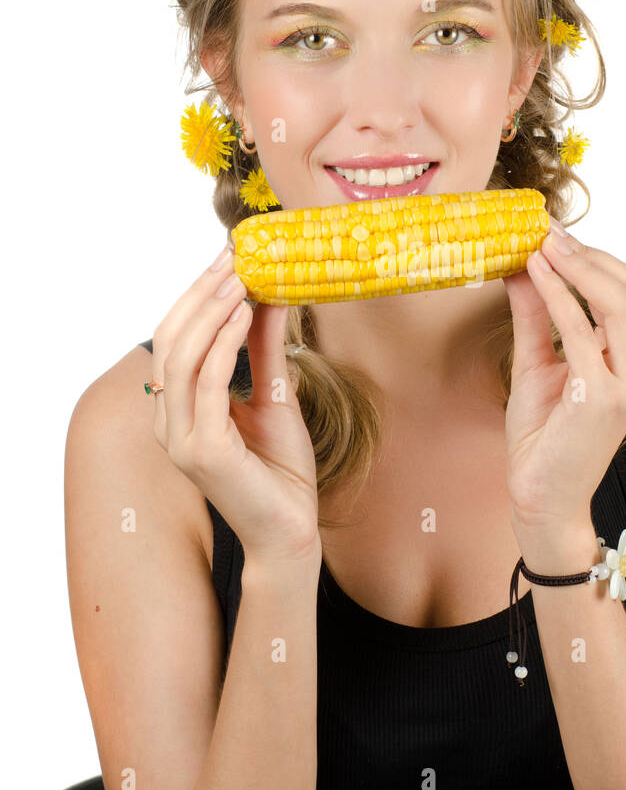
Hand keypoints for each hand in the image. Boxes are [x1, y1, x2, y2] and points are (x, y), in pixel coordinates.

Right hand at [149, 248, 319, 564]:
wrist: (292, 531)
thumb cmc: (281, 470)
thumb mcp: (274, 395)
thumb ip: (265, 349)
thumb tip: (271, 293)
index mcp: (176, 410)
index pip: (172, 338)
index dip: (196, 295)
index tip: (228, 257)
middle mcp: (169, 423)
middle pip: (169, 340)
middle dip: (200, 294)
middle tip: (234, 258)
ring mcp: (181, 440)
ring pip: (181, 357)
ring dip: (212, 312)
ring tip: (242, 279)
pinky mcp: (204, 452)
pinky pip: (207, 385)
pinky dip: (224, 345)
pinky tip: (247, 316)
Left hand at [502, 221, 625, 558]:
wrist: (541, 498)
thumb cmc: (544, 437)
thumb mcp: (538, 364)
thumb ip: (536, 317)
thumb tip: (521, 266)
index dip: (595, 257)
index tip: (554, 233)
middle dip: (588, 254)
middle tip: (546, 230)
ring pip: (617, 303)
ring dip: (577, 266)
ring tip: (541, 243)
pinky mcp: (601, 398)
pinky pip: (583, 332)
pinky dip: (559, 295)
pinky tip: (534, 273)